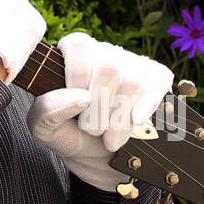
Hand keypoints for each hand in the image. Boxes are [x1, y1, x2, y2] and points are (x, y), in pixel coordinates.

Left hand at [26, 32, 173, 191]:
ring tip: (109, 138)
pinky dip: (146, 107)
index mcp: (74, 53)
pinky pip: (157, 83)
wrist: (103, 158)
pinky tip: (136, 122)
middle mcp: (104, 52)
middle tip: (93, 131)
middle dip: (100, 107)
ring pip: (133, 81)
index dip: (78, 78)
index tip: (78, 107)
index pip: (79, 46)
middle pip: (109, 67)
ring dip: (120, 117)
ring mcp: (133, 62)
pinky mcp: (156, 76)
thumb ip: (45, 111)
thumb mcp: (46, 129)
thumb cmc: (72, 135)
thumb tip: (78, 97)